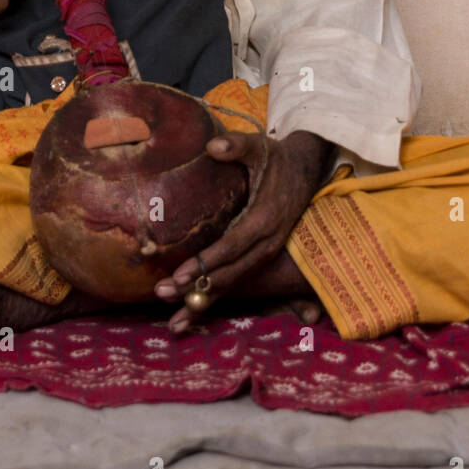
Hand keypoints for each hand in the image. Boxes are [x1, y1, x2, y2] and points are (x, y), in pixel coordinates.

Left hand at [154, 129, 329, 333]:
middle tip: (163, 293)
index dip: (206, 263)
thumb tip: (213, 146)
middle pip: (230, 273)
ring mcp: (265, 253)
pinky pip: (238, 281)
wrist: (306, 169)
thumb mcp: (259, 147)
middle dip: (197, 288)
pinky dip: (216, 298)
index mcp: (265, 219)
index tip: (180, 275)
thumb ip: (237, 145)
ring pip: (234, 283)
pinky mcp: (261, 256)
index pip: (232, 246)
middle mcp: (267, 243)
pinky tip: (192, 313)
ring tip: (174, 322)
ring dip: (204, 301)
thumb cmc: (277, 158)